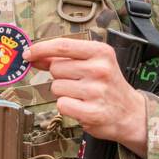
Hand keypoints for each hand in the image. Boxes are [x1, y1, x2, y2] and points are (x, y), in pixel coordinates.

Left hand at [24, 38, 148, 156]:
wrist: (130, 113)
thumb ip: (64, 57)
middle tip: (78, 83)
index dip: (40, 49)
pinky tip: (82, 107)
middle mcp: (100, 69)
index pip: (62, 46)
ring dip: (63, 93)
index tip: (27, 54)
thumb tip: (33, 56)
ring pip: (56, 87)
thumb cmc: (107, 85)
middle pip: (56, 68)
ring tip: (82, 96)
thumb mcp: (93, 63)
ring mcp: (96, 91)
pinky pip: (61, 105)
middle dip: (60, 76)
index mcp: (101, 52)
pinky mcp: (92, 112)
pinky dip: (67, 107)